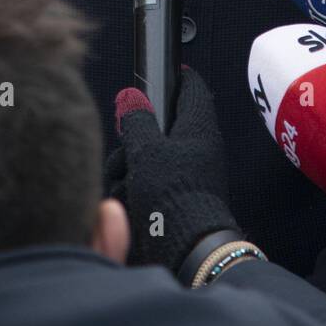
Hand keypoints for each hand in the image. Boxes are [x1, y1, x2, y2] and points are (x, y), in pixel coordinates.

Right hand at [105, 67, 237, 271]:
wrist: (185, 246)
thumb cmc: (173, 195)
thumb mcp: (146, 149)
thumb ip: (136, 120)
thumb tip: (132, 101)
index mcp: (198, 126)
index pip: (191, 87)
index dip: (172, 78)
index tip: (153, 79)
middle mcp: (197, 145)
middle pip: (161, 123)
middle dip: (136, 135)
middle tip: (127, 144)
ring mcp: (188, 170)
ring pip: (151, 153)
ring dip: (131, 164)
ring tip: (126, 179)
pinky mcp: (176, 193)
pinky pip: (151, 178)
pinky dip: (135, 184)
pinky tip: (129, 196)